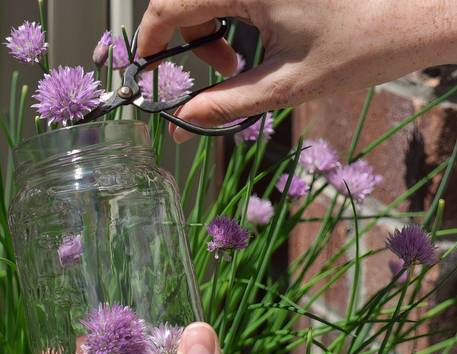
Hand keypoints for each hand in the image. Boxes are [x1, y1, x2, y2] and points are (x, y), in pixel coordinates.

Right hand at [137, 0, 456, 141]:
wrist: (422, 12)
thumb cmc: (365, 43)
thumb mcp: (287, 83)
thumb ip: (227, 104)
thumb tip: (183, 126)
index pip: (167, 5)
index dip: (149, 40)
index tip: (147, 70)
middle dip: (182, 39)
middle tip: (208, 73)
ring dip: (207, 28)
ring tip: (234, 64)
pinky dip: (228, 14)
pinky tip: (252, 40)